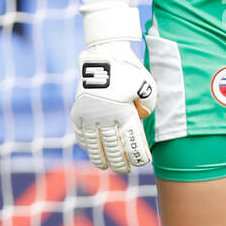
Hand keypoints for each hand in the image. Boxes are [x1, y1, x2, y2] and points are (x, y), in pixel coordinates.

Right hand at [71, 40, 156, 172]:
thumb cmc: (129, 71)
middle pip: (112, 147)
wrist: (103, 55)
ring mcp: (89, 115)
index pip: (131, 142)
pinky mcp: (78, 111)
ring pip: (94, 144)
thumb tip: (139, 118)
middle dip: (119, 162)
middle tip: (124, 170)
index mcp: (123, 112)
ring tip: (104, 166)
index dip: (136, 156)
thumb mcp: (147, 86)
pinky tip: (90, 150)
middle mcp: (105, 117)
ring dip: (99, 158)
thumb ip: (147, 105)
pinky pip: (80, 133)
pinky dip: (86, 144)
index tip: (141, 163)